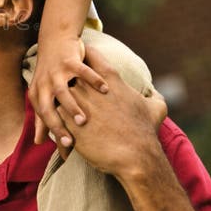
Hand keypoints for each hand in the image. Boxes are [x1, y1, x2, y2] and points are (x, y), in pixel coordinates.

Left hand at [29, 35, 108, 156]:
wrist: (54, 41)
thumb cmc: (52, 75)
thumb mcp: (45, 95)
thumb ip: (43, 120)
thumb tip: (39, 142)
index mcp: (39, 94)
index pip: (44, 117)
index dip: (53, 133)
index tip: (66, 148)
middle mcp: (44, 84)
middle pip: (48, 108)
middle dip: (58, 125)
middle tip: (70, 141)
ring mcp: (56, 72)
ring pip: (63, 91)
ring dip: (73, 106)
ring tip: (84, 120)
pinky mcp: (70, 60)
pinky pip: (82, 71)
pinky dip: (93, 80)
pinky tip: (105, 90)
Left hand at [56, 45, 166, 180]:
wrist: (135, 157)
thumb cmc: (145, 131)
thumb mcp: (155, 108)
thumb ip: (154, 96)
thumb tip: (155, 93)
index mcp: (109, 78)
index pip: (89, 54)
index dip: (84, 53)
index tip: (80, 55)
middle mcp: (89, 88)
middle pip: (69, 73)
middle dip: (66, 76)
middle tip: (63, 79)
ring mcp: (76, 105)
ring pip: (58, 94)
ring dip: (58, 100)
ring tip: (56, 106)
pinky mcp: (68, 124)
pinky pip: (55, 118)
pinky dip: (56, 124)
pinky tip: (60, 131)